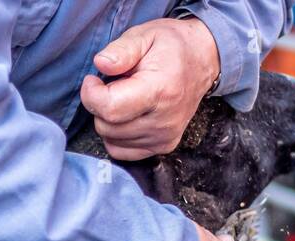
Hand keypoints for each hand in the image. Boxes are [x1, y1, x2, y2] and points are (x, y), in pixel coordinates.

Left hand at [79, 17, 220, 161]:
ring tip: (126, 98)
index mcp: (161, 90)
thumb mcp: (145, 35)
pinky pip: (121, 150)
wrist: (203, 61)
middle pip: (107, 126)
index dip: (91, 95)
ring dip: (109, 119)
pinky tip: (128, 115)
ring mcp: (165, 137)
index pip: (110, 108)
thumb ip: (121, 50)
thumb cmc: (171, 47)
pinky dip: (116, 135)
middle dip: (100, 105)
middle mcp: (164, 120)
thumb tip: (101, 64)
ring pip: (111, 139)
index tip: (92, 80)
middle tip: (114, 86)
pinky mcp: (163, 146)